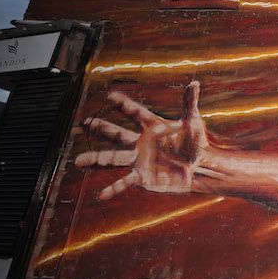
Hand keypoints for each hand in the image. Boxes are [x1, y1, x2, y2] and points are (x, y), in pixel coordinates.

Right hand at [76, 81, 209, 199]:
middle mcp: (142, 143)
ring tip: (78, 161)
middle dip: (102, 129)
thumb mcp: (193, 122)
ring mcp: (140, 160)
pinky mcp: (143, 177)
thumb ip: (189, 104)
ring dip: (96, 160)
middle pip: (118, 135)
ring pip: (114, 159)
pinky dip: (114, 189)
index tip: (110, 97)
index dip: (124, 105)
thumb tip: (194, 83)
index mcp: (153, 127)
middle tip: (84, 123)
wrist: (199, 168)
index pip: (136, 113)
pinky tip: (102, 195)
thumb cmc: (195, 144)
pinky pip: (126, 182)